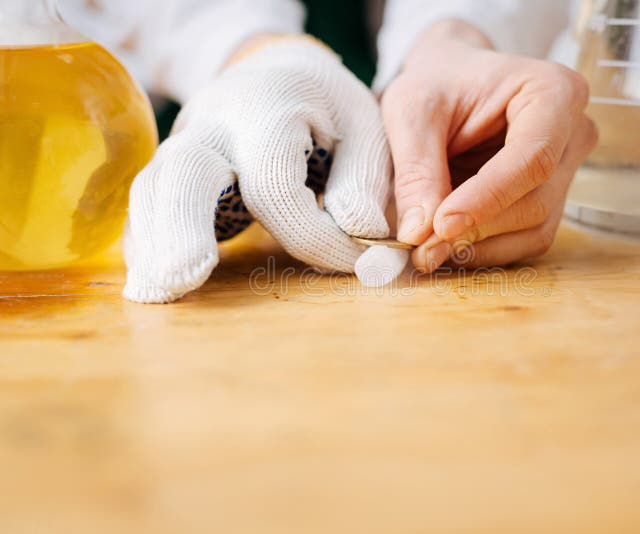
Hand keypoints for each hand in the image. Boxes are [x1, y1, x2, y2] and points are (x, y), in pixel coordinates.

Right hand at [124, 37, 392, 302]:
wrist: (277, 71)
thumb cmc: (329, 106)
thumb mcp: (365, 128)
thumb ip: (364, 182)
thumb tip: (362, 237)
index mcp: (269, 109)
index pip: (276, 186)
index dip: (314, 237)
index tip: (355, 264)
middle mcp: (215, 124)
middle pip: (187, 170)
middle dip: (182, 225)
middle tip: (183, 278)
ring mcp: (184, 146)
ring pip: (155, 190)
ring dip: (153, 245)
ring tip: (158, 293)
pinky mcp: (172, 172)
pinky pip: (150, 208)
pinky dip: (146, 246)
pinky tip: (151, 285)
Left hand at [381, 20, 597, 271]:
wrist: (450, 82)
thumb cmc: (437, 83)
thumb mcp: (412, 112)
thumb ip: (416, 170)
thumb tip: (417, 234)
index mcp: (554, 91)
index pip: (533, 159)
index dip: (487, 199)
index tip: (439, 226)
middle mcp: (574, 133)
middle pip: (535, 202)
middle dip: (476, 230)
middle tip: (420, 249)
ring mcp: (567, 171)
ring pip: (534, 229)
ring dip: (479, 247)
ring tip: (428, 247)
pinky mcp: (552, 200)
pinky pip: (526, 240)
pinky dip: (485, 250)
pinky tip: (449, 245)